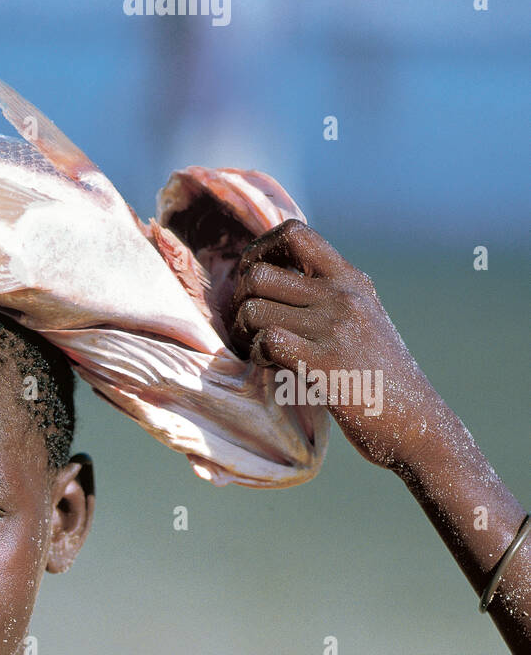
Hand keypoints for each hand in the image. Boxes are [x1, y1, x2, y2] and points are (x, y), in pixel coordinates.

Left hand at [230, 219, 436, 470]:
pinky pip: (267, 341)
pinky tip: (272, 367)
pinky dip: (258, 355)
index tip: (252, 282)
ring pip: (254, 309)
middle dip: (240, 301)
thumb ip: (325, 295)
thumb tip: (266, 280)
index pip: (294, 232)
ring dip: (245, 333)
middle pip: (258, 274)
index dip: (259, 251)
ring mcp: (335, 328)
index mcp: (351, 279)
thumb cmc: (379, 376)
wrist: (415, 421)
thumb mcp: (361, 319)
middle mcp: (343, 295)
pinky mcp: (325, 363)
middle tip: (249, 327)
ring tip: (260, 351)